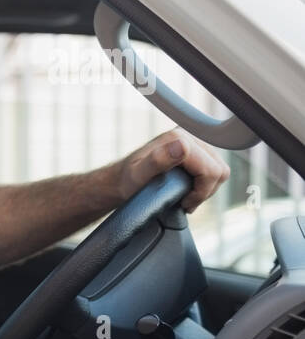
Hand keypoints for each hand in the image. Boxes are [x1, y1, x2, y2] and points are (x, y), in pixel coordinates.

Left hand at [116, 128, 230, 212]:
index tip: (183, 202)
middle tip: (185, 201)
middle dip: (204, 191)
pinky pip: (213, 169)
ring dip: (204, 188)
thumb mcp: (139, 175)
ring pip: (219, 170)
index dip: (200, 192)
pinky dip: (203, 184)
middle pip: (219, 170)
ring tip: (184, 197)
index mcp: (179, 138)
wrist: (120, 181)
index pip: (212, 170)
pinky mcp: (195, 151)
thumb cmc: (127, 181)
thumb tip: (182, 146)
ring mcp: (193, 143)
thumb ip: (159, 160)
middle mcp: (188, 136)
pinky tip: (186, 190)